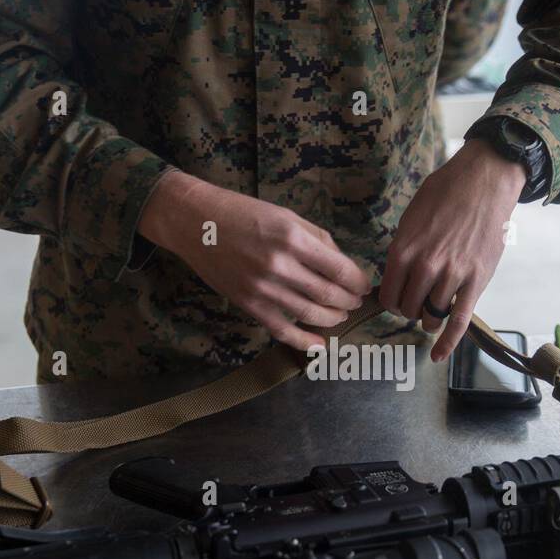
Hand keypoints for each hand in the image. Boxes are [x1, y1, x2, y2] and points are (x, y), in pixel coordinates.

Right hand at [139, 171, 370, 351]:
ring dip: (332, 318)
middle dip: (349, 300)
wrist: (196, 223)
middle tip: (355, 301)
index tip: (364, 285)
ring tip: (340, 314)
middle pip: (329, 294)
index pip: (339, 269)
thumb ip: (317, 239)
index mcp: (293, 238)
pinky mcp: (249, 305)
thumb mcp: (286, 215)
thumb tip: (342, 265)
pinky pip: (282, 330)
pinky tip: (320, 345)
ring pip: (310, 314)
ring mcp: (263, 289)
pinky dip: (304, 341)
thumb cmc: (242, 213)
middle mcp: (280, 266)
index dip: (358, 281)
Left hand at [378, 138, 525, 360]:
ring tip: (434, 310)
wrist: (484, 180)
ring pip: (431, 316)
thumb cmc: (446, 193)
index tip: (398, 300)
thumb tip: (396, 274)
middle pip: (408, 309)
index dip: (392, 301)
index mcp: (403, 250)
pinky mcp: (476, 281)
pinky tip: (439, 356)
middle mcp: (424, 266)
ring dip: (430, 318)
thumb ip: (402, 248)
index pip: (388, 295)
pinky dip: (448, 342)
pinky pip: (459, 321)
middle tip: (418, 302)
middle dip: (411, 309)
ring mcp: (451, 275)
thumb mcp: (411, 217)